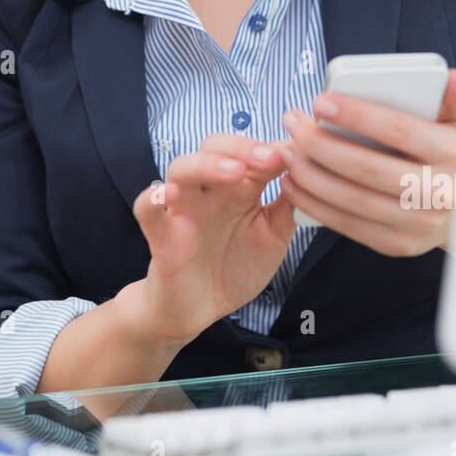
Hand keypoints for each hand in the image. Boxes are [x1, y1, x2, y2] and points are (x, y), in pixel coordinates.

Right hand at [130, 135, 296, 343]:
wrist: (200, 309)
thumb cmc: (236, 266)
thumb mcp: (274, 235)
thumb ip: (289, 205)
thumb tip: (308, 169)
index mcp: (239, 187)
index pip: (252, 151)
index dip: (274, 148)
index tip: (300, 152)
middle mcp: (210, 190)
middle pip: (214, 147)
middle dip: (244, 147)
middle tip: (272, 158)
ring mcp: (183, 209)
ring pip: (182, 169)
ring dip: (207, 164)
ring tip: (235, 172)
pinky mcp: (162, 235)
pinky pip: (147, 210)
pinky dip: (152, 198)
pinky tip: (167, 195)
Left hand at [271, 68, 455, 256]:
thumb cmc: (454, 153)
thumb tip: (450, 77)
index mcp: (455, 154)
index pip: (398, 130)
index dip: (356, 115)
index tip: (319, 101)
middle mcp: (440, 193)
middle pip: (366, 167)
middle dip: (320, 144)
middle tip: (291, 121)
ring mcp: (420, 224)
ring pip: (352, 199)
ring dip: (310, 175)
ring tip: (286, 151)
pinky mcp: (399, 245)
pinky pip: (349, 225)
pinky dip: (315, 205)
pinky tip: (294, 184)